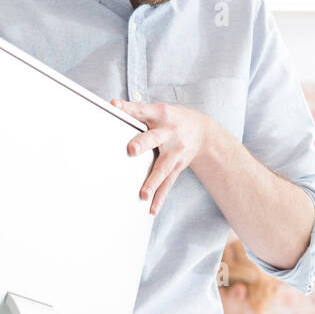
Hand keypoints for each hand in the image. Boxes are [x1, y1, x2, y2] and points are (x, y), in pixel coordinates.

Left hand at [111, 98, 212, 215]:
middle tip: (131, 151)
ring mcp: (175, 151)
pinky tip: (152, 209)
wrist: (202, 131)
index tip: (115, 106)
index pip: (142, 110)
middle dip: (143, 144)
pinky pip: (168, 183)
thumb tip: (112, 104)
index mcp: (161, 115)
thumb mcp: (158, 110)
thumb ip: (136, 110)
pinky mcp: (178, 166)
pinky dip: (160, 197)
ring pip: (163, 167)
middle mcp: (169, 133)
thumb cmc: (172, 119)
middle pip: (154, 138)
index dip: (129, 108)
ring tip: (143, 194)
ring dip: (153, 181)